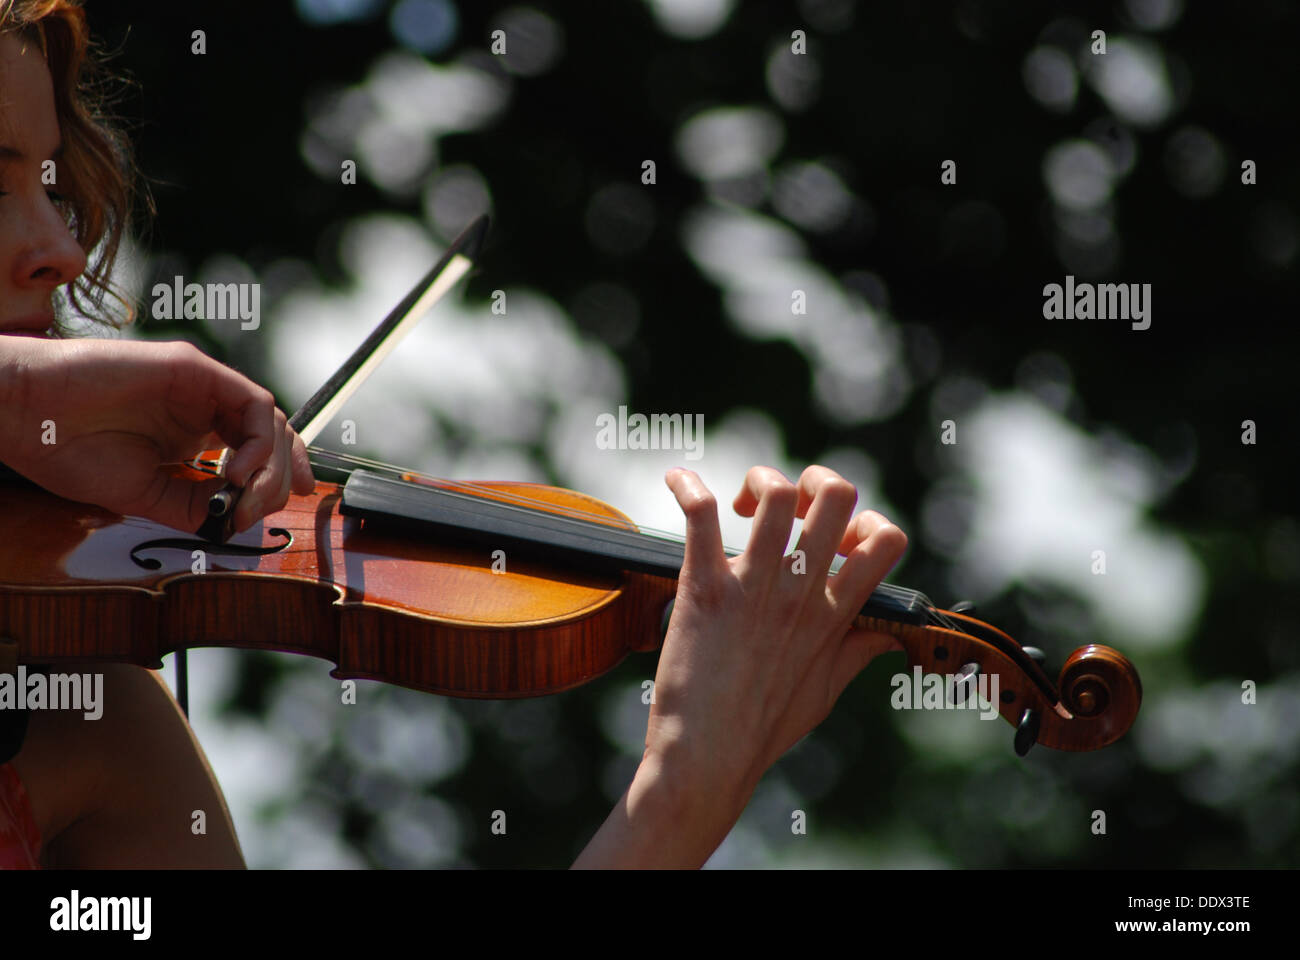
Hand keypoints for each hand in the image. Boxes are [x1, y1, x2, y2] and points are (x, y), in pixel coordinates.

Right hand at [0, 336, 313, 531]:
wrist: (21, 414)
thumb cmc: (66, 449)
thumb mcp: (145, 495)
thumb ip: (195, 506)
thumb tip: (241, 522)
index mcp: (191, 432)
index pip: (257, 449)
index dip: (282, 474)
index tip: (292, 501)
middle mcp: (202, 406)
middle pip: (273, 434)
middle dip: (282, 474)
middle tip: (261, 505)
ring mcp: (200, 385)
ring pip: (269, 419)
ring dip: (272, 461)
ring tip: (246, 491)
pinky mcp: (192, 368)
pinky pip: (251, 401)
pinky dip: (258, 440)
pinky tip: (237, 469)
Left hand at [574, 463, 905, 867]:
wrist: (705, 758)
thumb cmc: (761, 731)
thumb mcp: (825, 692)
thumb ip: (856, 651)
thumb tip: (887, 634)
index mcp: (832, 614)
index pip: (884, 540)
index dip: (866, 521)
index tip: (833, 538)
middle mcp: (799, 593)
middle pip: (836, 496)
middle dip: (815, 480)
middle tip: (787, 506)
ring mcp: (753, 589)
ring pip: (776, 494)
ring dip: (760, 481)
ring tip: (740, 504)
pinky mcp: (704, 589)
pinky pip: (701, 514)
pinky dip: (688, 486)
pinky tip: (678, 481)